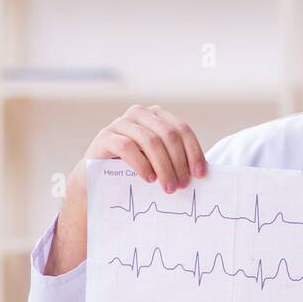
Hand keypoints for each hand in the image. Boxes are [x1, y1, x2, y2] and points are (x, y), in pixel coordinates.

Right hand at [45, 105, 206, 276]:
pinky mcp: (104, 137)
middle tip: (183, 186)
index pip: (182, 129)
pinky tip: (149, 179)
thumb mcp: (159, 163)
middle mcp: (139, 114)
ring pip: (150, 140)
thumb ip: (177, 161)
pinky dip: (141, 164)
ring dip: (163, 166)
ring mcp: (120, 123)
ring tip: (168, 188)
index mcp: (157, 116)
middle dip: (179, 162)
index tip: (200, 175)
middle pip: (168, 134)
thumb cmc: (135, 171)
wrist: (98, 179)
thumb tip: (204, 173)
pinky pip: (127, 147)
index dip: (194, 152)